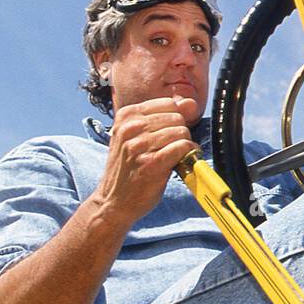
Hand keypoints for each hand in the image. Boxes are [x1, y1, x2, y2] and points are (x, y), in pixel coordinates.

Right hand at [90, 97, 198, 224]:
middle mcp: (130, 128)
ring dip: (184, 146)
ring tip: (173, 157)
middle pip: (177, 117)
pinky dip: (187, 155)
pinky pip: (183, 147)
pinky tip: (179, 163)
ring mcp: (139, 145)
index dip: (175, 120)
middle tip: (170, 149)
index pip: (168, 103)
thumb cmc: (128, 168)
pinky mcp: (152, 163)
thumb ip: (164, 117)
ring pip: (182, 132)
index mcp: (126, 116)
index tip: (168, 134)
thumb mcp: (138, 137)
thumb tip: (190, 102)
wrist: (113, 201)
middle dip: (180, 133)